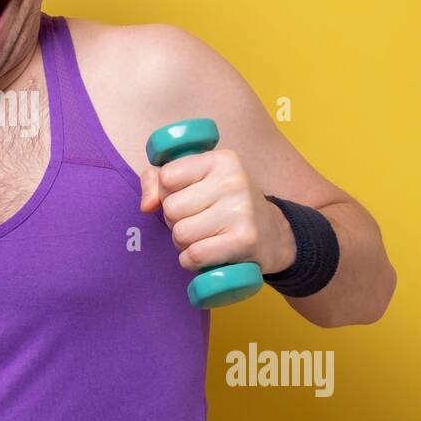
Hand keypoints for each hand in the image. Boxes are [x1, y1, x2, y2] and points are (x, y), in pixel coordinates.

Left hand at [139, 148, 295, 274]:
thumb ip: (158, 181)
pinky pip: (194, 254)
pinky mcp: (244, 240)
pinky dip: (191, 261)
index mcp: (221, 159)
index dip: (167, 193)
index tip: (187, 197)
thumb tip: (146, 205)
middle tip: (197, 222)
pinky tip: (206, 255)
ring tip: (204, 237)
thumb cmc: (225, 205)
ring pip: (180, 233)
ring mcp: (241, 210)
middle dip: (175, 221)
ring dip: (184, 243)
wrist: (274, 234)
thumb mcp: (197, 181)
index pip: (166, 177)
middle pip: (171, 208)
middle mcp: (233, 181)